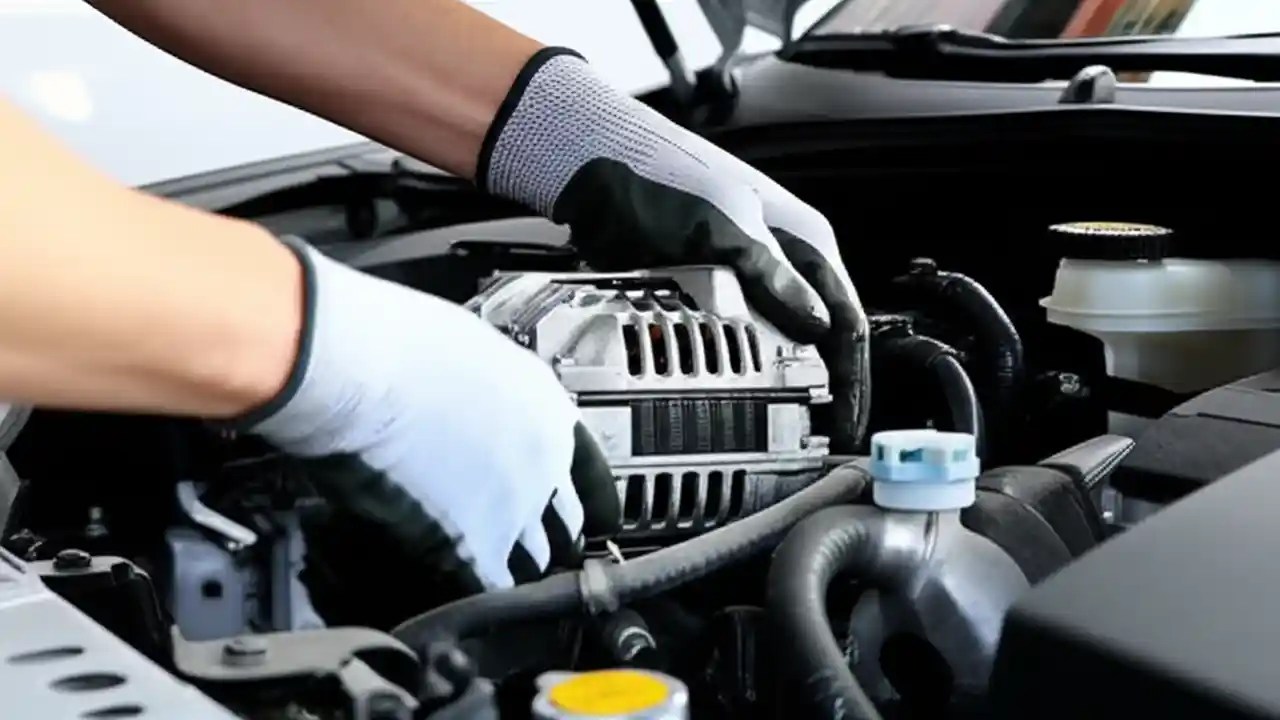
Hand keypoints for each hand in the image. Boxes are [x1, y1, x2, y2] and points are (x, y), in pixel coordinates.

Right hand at [237, 238, 620, 600]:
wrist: (358, 365)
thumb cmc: (394, 343)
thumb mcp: (474, 356)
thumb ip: (493, 398)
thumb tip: (478, 413)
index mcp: (548, 411)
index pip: (595, 476)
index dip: (589, 502)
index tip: (590, 518)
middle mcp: (544, 461)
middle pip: (564, 526)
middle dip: (547, 539)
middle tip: (528, 547)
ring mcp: (515, 508)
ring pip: (533, 563)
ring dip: (513, 569)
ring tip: (489, 571)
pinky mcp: (473, 545)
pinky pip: (491, 588)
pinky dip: (478, 592)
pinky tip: (460, 588)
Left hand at [478, 48, 869, 450]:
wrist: (601, 176)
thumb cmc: (670, 182)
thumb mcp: (727, 232)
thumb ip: (774, 280)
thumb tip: (820, 327)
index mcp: (805, 243)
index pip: (845, 320)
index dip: (852, 378)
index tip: (847, 424)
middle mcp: (783, 265)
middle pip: (817, 340)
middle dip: (823, 390)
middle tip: (823, 439)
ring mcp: (746, 282)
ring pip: (778, 347)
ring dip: (782, 385)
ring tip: (786, 429)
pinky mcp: (710, 297)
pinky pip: (736, 346)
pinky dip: (738, 373)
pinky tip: (735, 398)